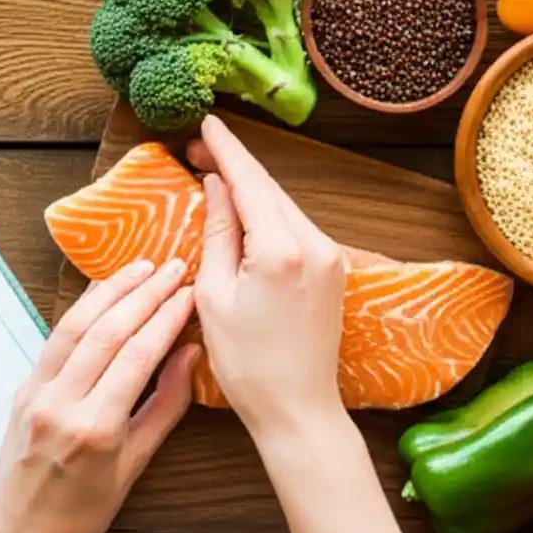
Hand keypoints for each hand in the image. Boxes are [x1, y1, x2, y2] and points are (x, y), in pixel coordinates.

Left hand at [0, 259, 199, 532]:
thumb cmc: (79, 517)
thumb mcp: (132, 468)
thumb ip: (163, 409)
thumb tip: (188, 357)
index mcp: (95, 429)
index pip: (138, 355)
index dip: (167, 318)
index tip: (190, 293)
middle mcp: (61, 404)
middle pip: (107, 331)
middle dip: (144, 293)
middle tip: (173, 267)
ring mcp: (36, 394)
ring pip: (75, 326)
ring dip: (111, 291)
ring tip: (141, 267)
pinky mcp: (23, 390)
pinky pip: (54, 340)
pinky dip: (81, 310)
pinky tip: (102, 293)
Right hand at [189, 115, 347, 438]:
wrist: (298, 409)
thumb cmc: (248, 364)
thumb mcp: (214, 295)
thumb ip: (218, 233)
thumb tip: (217, 186)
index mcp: (281, 250)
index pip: (250, 182)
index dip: (226, 149)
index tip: (206, 123)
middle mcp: (315, 244)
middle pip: (270, 189)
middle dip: (235, 165)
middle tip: (198, 149)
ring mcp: (330, 257)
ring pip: (285, 207)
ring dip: (253, 190)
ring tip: (216, 177)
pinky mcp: (334, 271)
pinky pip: (296, 229)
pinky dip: (269, 215)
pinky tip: (246, 213)